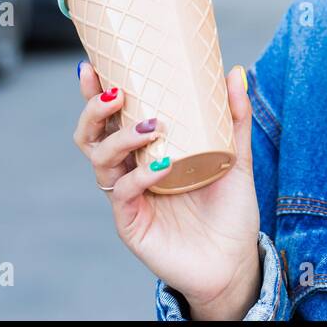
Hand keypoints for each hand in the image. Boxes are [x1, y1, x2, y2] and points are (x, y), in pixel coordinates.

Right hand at [73, 62, 262, 319]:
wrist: (234, 261)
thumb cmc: (229, 209)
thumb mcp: (236, 156)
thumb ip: (234, 117)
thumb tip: (234, 72)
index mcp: (146, 151)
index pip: (111, 117)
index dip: (96, 93)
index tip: (93, 65)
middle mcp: (129, 170)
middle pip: (91, 136)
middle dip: (94, 110)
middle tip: (118, 92)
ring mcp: (127, 197)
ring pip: (100, 160)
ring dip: (120, 138)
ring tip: (152, 126)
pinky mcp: (131, 223)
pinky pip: (123, 193)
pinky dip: (138, 176)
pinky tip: (160, 167)